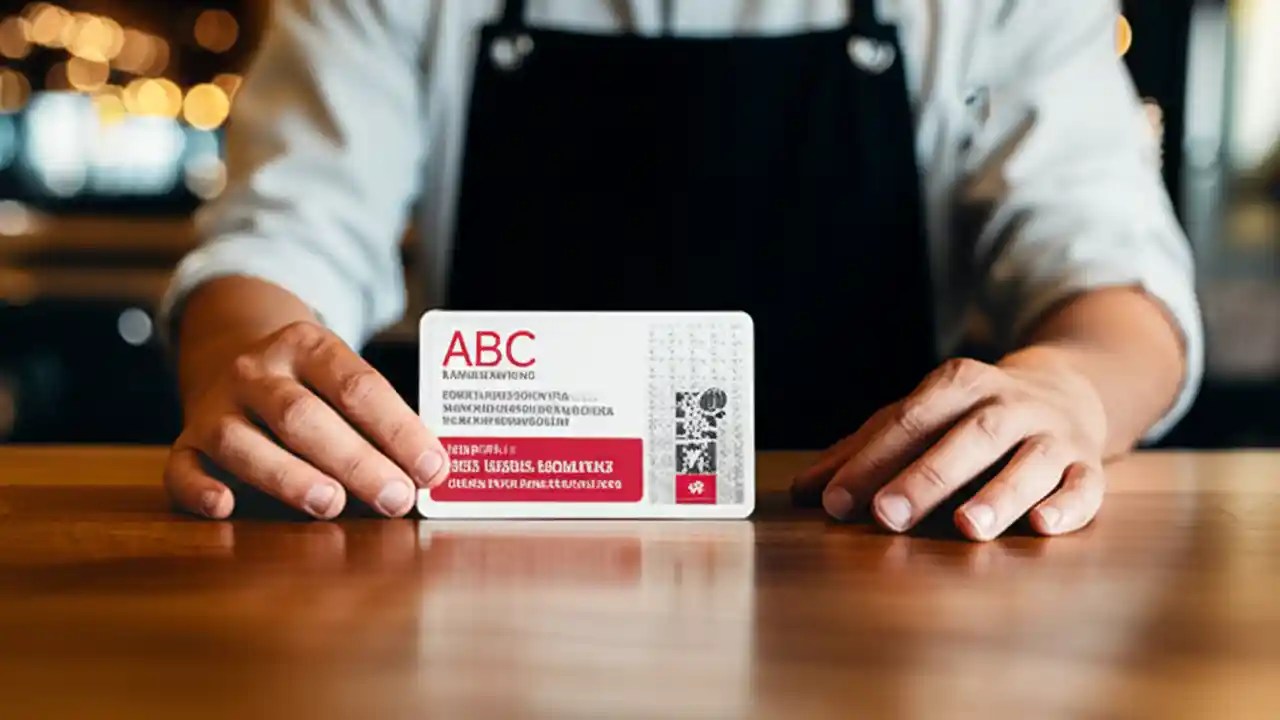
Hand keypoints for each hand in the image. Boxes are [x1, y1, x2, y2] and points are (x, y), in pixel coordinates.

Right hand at [165, 321, 449, 519]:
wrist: (231, 356)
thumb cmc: (312, 387)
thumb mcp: (344, 379)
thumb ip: (380, 420)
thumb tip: (430, 473)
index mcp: (307, 345)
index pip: (358, 386)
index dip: (399, 430)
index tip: (432, 468)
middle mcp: (256, 371)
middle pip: (303, 416)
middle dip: (354, 460)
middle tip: (395, 498)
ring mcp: (216, 407)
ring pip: (243, 442)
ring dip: (289, 478)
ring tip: (332, 505)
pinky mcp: (188, 442)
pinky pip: (182, 467)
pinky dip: (199, 490)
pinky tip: (225, 507)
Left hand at [791, 355, 1108, 540]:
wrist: (1068, 390)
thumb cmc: (971, 416)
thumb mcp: (919, 417)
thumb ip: (863, 450)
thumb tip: (803, 491)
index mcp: (957, 384)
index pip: (908, 421)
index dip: (870, 460)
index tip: (835, 500)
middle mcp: (1007, 404)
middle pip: (966, 438)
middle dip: (924, 478)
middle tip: (885, 515)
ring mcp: (1052, 434)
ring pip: (1028, 462)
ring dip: (998, 495)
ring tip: (966, 528)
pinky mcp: (1088, 465)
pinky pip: (1085, 485)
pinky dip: (1067, 506)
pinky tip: (1042, 526)